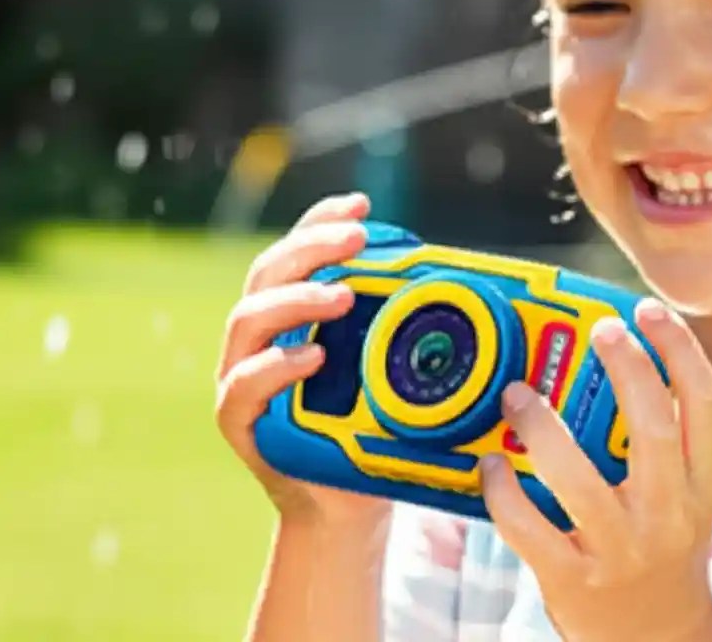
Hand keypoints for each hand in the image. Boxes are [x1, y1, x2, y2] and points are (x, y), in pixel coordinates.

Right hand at [215, 192, 390, 527]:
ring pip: (250, 320)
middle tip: (356, 239)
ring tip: (340, 296)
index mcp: (293, 314)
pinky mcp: (239, 422)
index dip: (322, 220)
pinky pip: (244, 386)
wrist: (347, 509)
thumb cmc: (373, 432)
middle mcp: (260, 337)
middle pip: (268, 273)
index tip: (362, 203)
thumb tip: (472, 287)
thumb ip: (407, 329)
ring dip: (296, 301)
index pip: (297, 252)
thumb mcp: (396, 372)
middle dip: (310, 247)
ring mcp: (242, 376)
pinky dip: (277, 368)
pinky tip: (314, 359)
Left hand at [479, 299, 711, 641]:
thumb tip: (620, 364)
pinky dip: (501, 490)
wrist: (654, 640)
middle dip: (624, 366)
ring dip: (540, 426)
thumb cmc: (662, 554)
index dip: (679, 349)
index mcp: (701, 489)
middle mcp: (667, 516)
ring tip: (517, 394)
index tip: (646, 311)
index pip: (704, 404)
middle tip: (596, 331)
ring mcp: (619, 549)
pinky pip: (526, 524)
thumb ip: (666, 445)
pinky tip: (491, 466)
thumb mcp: (686, 500)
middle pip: (650, 426)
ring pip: (575, 476)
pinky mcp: (571, 578)